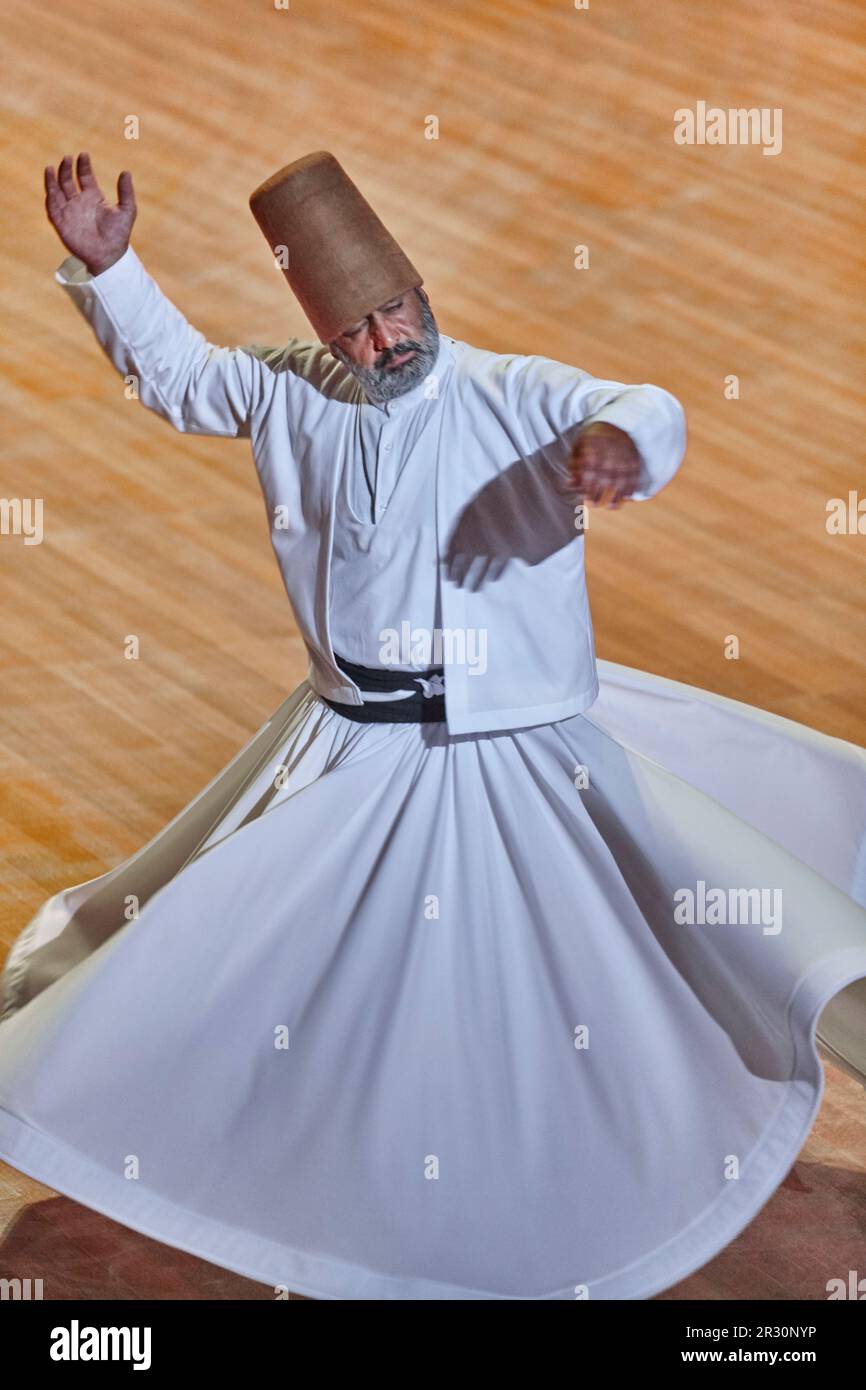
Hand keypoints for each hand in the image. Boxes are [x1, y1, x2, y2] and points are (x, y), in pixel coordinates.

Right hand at [44, 152, 136, 275]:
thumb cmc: (119, 235)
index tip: (83, 155)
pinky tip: (50, 187)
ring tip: (51, 167)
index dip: (83, 165)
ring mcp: (69, 211)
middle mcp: (79, 202)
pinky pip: (52, 206)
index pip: (84, 176)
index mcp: (93, 197)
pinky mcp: (61, 222)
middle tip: (68, 158)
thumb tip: (126, 172)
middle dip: (66, 168)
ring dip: (53, 179)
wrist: (109, 256)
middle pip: (68, 180)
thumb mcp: (127, 211)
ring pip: (57, 190)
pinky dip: (50, 196)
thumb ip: (126, 192)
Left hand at [568, 421, 641, 507]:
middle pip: (605, 476)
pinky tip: (628, 498)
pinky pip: (635, 474)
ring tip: (612, 507)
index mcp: (594, 448)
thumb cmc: (593, 439)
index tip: (586, 498)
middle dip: (600, 492)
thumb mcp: (579, 447)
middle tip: (595, 504)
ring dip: (618, 494)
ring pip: (622, 477)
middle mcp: (610, 452)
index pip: (590, 471)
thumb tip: (570, 484)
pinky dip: (633, 486)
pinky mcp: (635, 458)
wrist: (616, 423)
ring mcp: (624, 455)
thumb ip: (573, 465)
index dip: (588, 487)